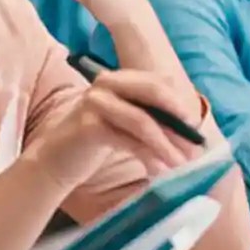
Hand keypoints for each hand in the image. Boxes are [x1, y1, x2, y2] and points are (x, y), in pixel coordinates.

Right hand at [27, 69, 202, 188]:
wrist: (54, 162)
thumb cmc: (94, 143)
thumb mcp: (125, 124)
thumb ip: (150, 118)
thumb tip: (190, 130)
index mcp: (118, 78)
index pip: (158, 81)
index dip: (179, 103)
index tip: (194, 128)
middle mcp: (106, 83)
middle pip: (153, 91)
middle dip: (178, 119)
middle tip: (195, 144)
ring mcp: (96, 102)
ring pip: (143, 120)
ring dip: (167, 145)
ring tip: (181, 165)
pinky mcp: (90, 126)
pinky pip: (129, 140)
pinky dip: (148, 156)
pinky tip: (158, 171)